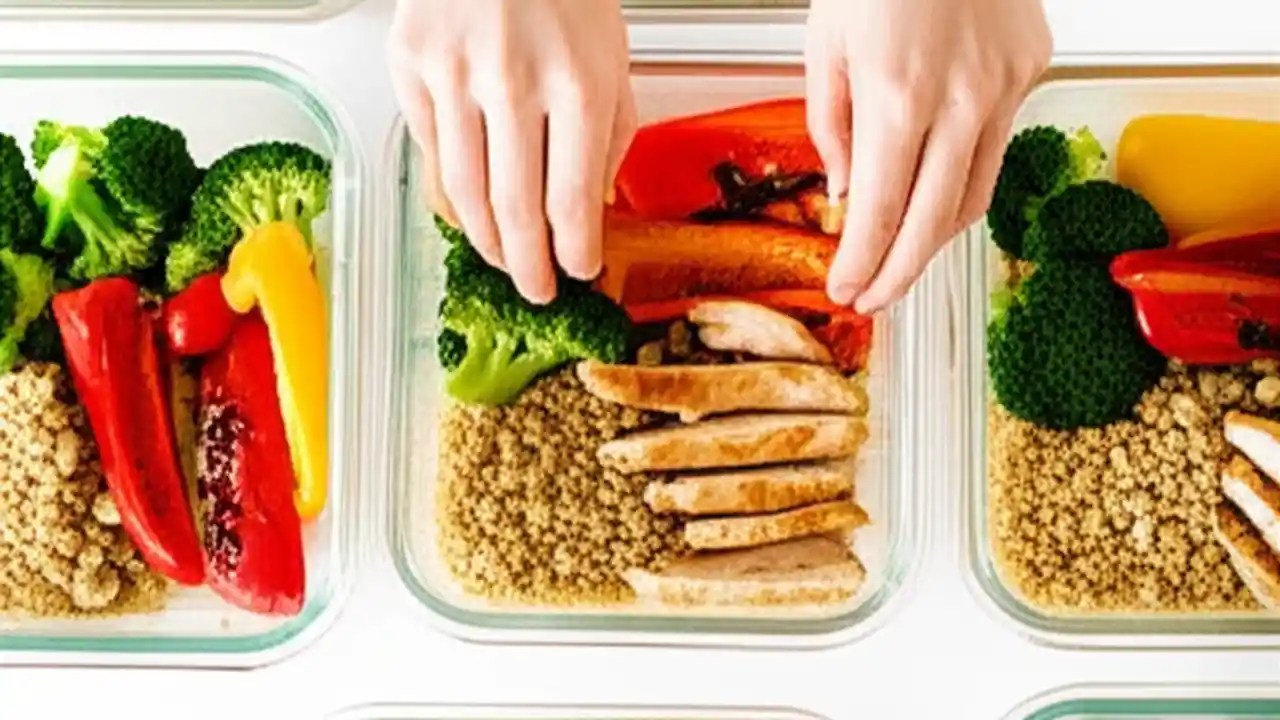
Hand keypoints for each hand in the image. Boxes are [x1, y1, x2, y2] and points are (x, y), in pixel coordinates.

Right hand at [388, 0, 635, 303]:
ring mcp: (453, 75)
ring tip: (504, 260)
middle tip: (538, 289)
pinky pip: (431, 155)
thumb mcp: (612, 58)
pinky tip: (470, 213)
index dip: (575, 252)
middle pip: (516, 210)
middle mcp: (513, 82)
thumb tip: (590, 209)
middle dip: (529, 267)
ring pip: (464, 194)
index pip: (572, 199)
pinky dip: (451, 196)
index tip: (580, 271)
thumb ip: (608, 135)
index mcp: (577, 82)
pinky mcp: (412, 67)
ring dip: (487, 243)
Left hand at [805, 0, 1051, 312]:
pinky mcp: (1031, 70)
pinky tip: (937, 191)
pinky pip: (998, 146)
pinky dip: (965, 178)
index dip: (862, 264)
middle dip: (900, 274)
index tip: (847, 291)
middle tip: (875, 298)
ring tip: (904, 258)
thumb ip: (830, 126)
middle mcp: (960, 101)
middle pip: (933, 224)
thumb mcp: (824, 44)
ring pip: (976, 195)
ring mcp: (1005, 87)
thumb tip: (845, 191)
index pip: (878, 213)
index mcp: (897, 97)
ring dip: (936, 239)